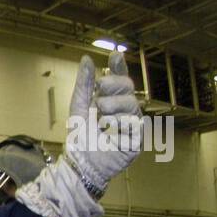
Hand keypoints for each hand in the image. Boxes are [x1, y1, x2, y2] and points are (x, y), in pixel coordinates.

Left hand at [62, 50, 143, 196]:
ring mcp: (134, 122)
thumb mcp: (79, 106)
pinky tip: (109, 132)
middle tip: (98, 97)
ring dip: (112, 108)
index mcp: (112, 99)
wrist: (81, 162)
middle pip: (128, 86)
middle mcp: (126, 108)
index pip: (120, 77)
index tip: (114, 55)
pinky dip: (118, 125)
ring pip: (131, 103)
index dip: (119, 66)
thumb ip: (84, 84)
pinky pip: (133, 122)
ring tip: (101, 120)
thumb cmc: (81, 136)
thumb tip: (87, 59)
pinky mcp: (138, 138)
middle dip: (112, 87)